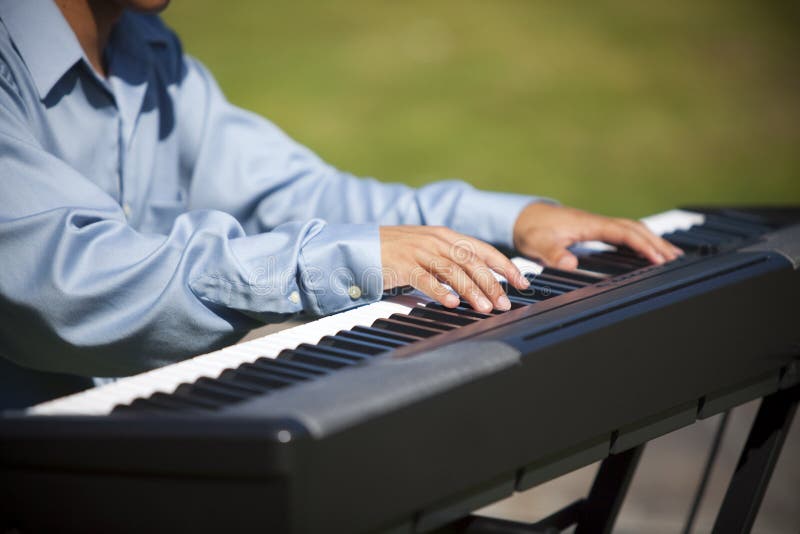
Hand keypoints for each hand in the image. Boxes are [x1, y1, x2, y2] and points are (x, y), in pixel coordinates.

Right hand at [380, 226, 529, 311]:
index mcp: (446, 236)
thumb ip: (452, 261)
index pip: (483, 250)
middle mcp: (436, 240)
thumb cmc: (397, 252)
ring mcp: (419, 251)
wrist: (360, 245)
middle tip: (504, 303)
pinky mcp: (402, 264)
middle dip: (492, 283)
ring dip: (471, 290)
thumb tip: (481, 282)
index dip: (505, 266)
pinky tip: (451, 304)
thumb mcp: (429, 250)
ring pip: (453, 270)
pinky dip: (440, 291)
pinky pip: (425, 278)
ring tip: (484, 308)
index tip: (522, 284)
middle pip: (472, 261)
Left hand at [513, 203, 681, 268]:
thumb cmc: (530, 229)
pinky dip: (639, 241)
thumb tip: (570, 263)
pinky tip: (646, 251)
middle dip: (657, 243)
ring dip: (652, 241)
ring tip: (671, 256)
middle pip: (635, 229)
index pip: (623, 232)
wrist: (520, 217)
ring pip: (632, 230)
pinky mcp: (594, 229)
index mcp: (589, 224)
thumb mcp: (537, 244)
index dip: (643, 245)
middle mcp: (597, 222)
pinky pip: (623, 233)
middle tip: (676, 260)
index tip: (658, 258)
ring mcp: (597, 225)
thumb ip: (553, 253)